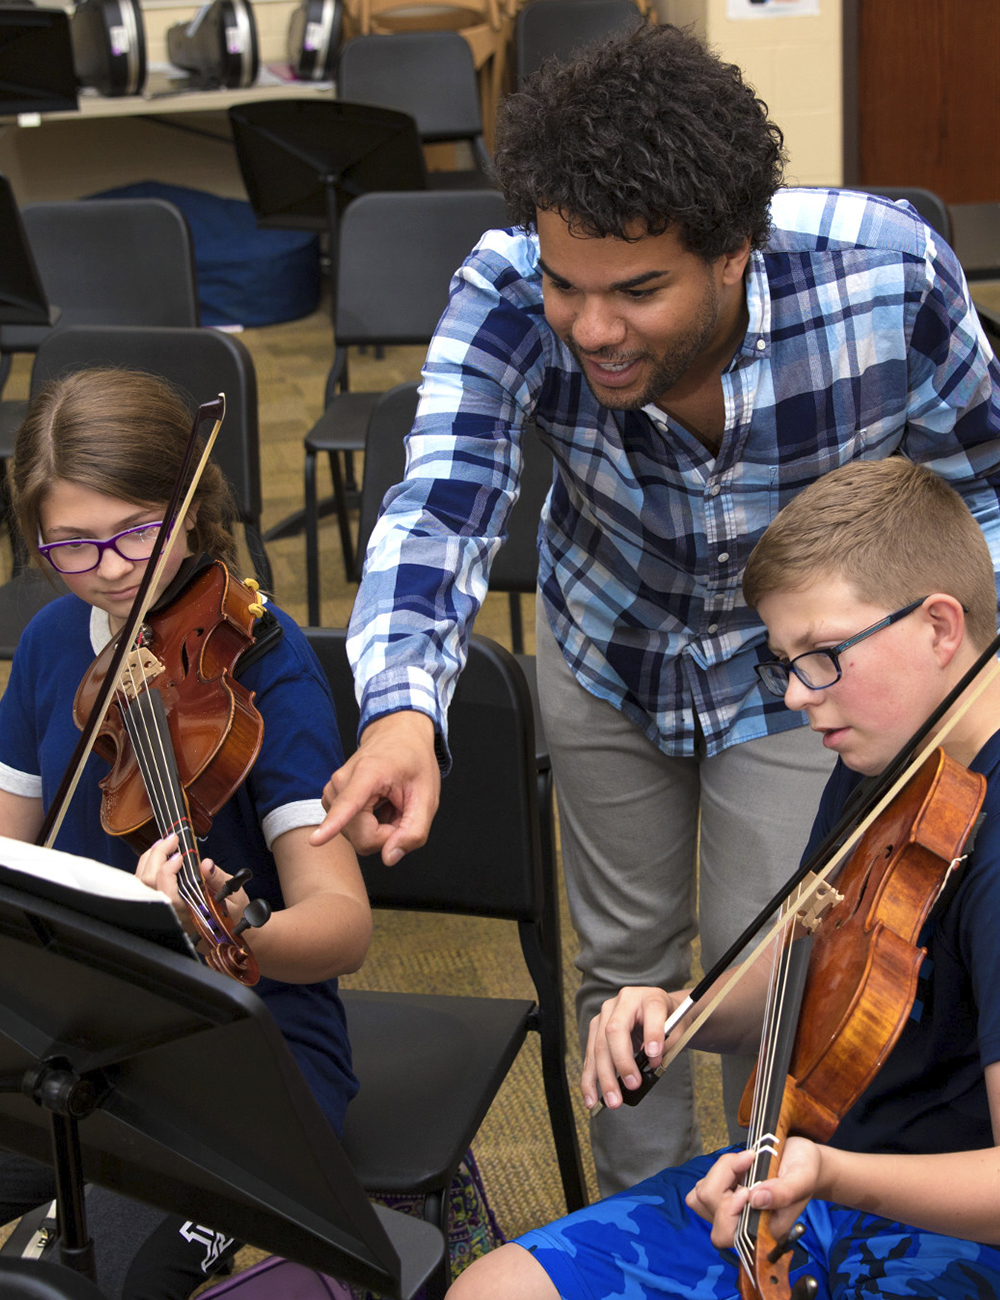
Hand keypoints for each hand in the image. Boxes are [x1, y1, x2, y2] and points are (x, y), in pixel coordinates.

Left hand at [134, 834, 249, 938]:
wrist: (228, 932)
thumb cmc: (232, 915)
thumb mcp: (234, 897)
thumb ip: (218, 879)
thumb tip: (206, 864)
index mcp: (188, 914)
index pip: (167, 892)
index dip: (169, 869)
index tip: (181, 854)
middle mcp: (170, 912)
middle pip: (148, 883)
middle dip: (157, 855)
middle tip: (172, 839)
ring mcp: (162, 908)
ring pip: (141, 883)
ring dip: (150, 858)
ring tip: (164, 844)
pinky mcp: (160, 902)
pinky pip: (143, 884)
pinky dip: (147, 866)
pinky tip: (159, 856)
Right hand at [310, 711, 439, 864]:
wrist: (397, 735)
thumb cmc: (413, 761)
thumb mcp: (428, 797)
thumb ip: (413, 831)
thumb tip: (389, 858)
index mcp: (368, 773)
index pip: (348, 805)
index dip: (333, 825)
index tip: (315, 841)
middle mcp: (341, 782)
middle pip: (362, 836)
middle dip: (388, 833)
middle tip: (402, 809)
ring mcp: (332, 792)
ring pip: (357, 836)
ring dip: (380, 828)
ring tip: (391, 803)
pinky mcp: (331, 801)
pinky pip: (352, 831)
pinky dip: (371, 825)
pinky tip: (380, 805)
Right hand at [581, 986, 685, 1109]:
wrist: (659, 1012)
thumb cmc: (670, 1022)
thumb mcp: (678, 1030)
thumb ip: (668, 1044)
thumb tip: (650, 1064)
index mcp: (650, 997)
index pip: (652, 1011)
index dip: (653, 1032)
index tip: (655, 1055)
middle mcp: (624, 1000)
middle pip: (615, 1031)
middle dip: (621, 1063)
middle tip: (632, 1086)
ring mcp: (606, 1013)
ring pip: (599, 1046)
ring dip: (602, 1077)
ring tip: (611, 1101)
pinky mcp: (596, 1027)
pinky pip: (590, 1054)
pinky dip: (590, 1078)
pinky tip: (591, 1096)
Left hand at [686, 1138, 822, 1248]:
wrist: (803, 1161)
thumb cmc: (805, 1172)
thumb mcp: (801, 1179)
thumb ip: (782, 1192)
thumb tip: (755, 1200)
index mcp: (763, 1231)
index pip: (729, 1235)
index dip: (729, 1210)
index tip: (748, 1186)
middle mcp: (743, 1225)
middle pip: (710, 1211)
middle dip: (722, 1181)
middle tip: (748, 1162)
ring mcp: (729, 1211)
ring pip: (701, 1198)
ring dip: (719, 1173)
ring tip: (744, 1162)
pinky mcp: (722, 1194)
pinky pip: (702, 1187)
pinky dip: (716, 1171)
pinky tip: (737, 1165)